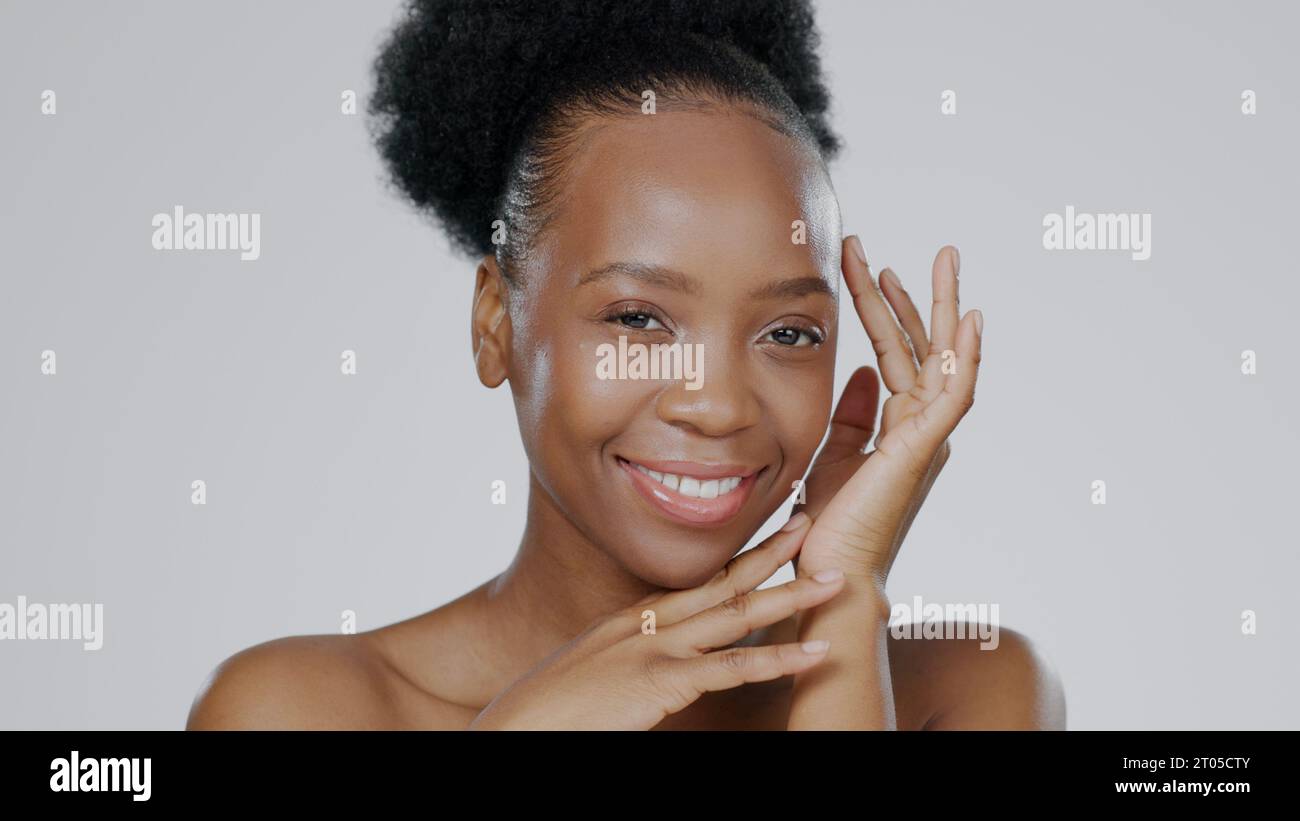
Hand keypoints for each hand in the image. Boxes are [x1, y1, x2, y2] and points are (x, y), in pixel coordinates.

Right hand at [468, 515, 844, 728]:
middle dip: (774, 553)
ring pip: (738, 615)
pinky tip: (815, 654)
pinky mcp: (661, 682)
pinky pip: (732, 668)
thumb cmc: (548, 713)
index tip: (775, 534)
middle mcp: (648, 623)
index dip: (741, 557)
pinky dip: (780, 660)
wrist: (515, 728)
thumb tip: (657, 673)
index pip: (699, 581)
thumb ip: (630, 664)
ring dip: (793, 596)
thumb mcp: (594, 674)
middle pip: (724, 581)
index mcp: (632, 620)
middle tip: (814, 522)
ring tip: (838, 580)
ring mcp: (655, 649)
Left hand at [794, 239, 981, 586]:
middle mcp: (919, 426)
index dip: (881, 307)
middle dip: (912, 294)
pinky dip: (965, 358)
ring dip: (943, 308)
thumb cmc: (829, 524)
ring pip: (942, 359)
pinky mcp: (923, 450)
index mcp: (897, 425)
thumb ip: (852, 414)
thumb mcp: (833, 454)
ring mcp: (926, 437)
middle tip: (913, 247)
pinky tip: (970, 320)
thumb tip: (863, 371)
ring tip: (944, 258)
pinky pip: (953, 396)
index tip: (866, 265)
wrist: (829, 572)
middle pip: (920, 346)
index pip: (893, 351)